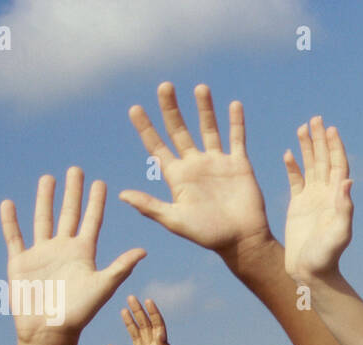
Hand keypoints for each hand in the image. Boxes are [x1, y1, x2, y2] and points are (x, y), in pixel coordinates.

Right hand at [0, 168, 144, 342]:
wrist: (49, 331)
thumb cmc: (79, 313)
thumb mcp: (102, 287)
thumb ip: (120, 267)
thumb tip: (144, 250)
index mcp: (84, 254)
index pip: (91, 221)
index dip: (96, 203)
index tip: (100, 183)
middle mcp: (63, 250)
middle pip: (69, 214)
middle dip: (73, 192)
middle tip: (76, 169)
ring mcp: (41, 254)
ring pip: (43, 219)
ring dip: (45, 199)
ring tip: (48, 178)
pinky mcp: (20, 261)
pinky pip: (14, 236)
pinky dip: (10, 221)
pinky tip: (9, 203)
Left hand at [120, 84, 271, 254]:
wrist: (241, 241)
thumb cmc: (208, 235)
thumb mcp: (175, 221)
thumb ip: (150, 206)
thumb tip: (122, 195)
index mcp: (177, 176)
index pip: (157, 146)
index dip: (145, 128)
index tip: (135, 108)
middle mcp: (195, 165)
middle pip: (179, 130)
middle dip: (171, 109)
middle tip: (164, 86)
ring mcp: (217, 163)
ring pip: (208, 129)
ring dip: (204, 109)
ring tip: (200, 88)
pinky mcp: (239, 165)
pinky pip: (236, 139)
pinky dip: (236, 122)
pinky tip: (233, 105)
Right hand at [283, 116, 352, 281]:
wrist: (311, 272)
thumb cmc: (327, 256)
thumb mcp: (339, 233)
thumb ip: (344, 208)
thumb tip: (347, 180)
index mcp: (337, 198)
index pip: (338, 166)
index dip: (335, 147)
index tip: (330, 128)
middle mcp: (326, 194)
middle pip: (324, 160)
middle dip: (321, 139)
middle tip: (316, 118)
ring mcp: (312, 199)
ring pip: (310, 166)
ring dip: (307, 147)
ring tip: (303, 127)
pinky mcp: (298, 206)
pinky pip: (295, 180)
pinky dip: (292, 167)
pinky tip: (288, 154)